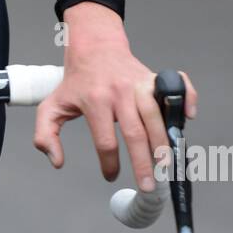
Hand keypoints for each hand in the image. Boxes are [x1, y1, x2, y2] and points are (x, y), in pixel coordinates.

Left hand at [33, 5, 196, 192]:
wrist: (94, 47)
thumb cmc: (75, 81)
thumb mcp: (52, 106)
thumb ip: (45, 135)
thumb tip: (57, 161)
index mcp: (94, 101)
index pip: (105, 141)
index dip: (109, 164)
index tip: (110, 176)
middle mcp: (120, 92)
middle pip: (135, 132)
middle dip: (143, 163)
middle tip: (149, 186)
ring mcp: (139, 83)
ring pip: (156, 116)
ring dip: (164, 143)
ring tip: (167, 167)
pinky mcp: (153, 76)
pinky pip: (177, 85)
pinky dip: (187, 99)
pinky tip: (187, 119)